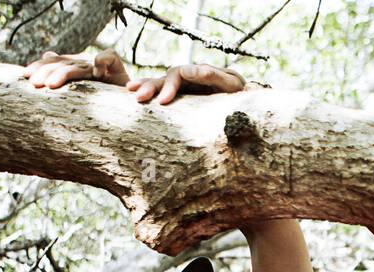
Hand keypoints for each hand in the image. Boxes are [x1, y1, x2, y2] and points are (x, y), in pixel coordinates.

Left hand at [23, 50, 129, 89]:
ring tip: (52, 85)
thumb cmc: (105, 97)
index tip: (26, 77)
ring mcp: (99, 65)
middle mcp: (85, 63)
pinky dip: (102, 62)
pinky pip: (109, 57)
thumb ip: (65, 72)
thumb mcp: (83, 89)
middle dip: (47, 73)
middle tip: (35, 84)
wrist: (130, 99)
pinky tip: (97, 73)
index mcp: (74, 66)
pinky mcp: (116, 65)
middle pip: (63, 63)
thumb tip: (46, 53)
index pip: (54, 62)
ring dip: (65, 73)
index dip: (40, 67)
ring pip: (79, 65)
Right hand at [127, 64, 256, 104]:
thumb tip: (195, 69)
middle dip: (152, 87)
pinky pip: (161, 92)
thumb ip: (215, 76)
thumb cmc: (237, 94)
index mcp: (199, 72)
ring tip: (132, 93)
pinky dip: (147, 92)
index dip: (170, 86)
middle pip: (166, 77)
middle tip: (140, 98)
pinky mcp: (180, 97)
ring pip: (160, 83)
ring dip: (146, 87)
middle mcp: (189, 77)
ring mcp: (183, 87)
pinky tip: (132, 94)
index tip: (163, 101)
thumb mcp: (231, 85)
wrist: (241, 101)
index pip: (180, 74)